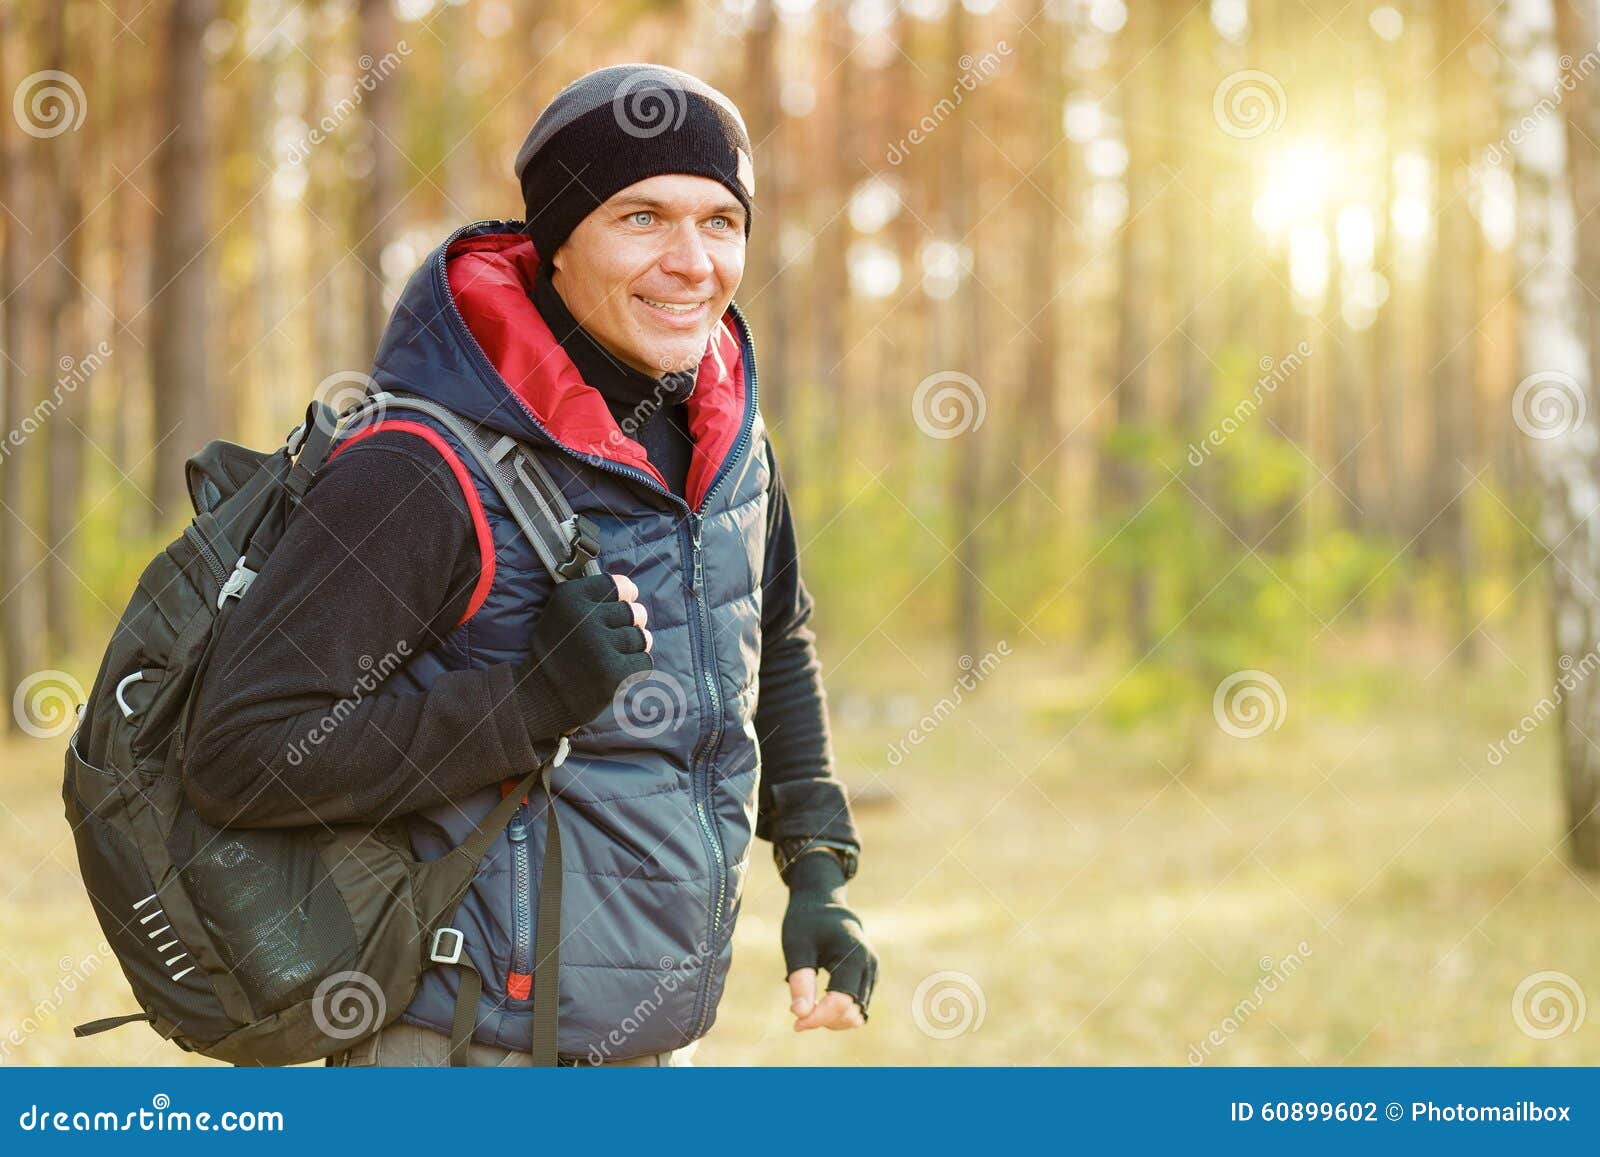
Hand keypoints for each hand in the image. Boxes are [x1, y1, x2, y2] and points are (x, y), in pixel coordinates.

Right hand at [521, 572, 651, 729]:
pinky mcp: (614, 674)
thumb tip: (631, 589)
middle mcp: (584, 618)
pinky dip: (634, 669)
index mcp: (570, 597)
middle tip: (613, 638)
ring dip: (633, 648)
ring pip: (642, 637)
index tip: (621, 603)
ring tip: (612, 657)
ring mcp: (600, 647)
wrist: (542, 696)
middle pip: (635, 611)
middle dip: (631, 624)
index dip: (626, 594)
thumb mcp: (560, 612)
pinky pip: (644, 662)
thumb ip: (592, 597)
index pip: (620, 584)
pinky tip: (614, 673)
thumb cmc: (557, 650)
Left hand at [781, 851, 876, 1031]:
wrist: (822, 903)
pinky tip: (818, 1002)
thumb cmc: (807, 923)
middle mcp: (869, 967)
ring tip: (807, 1004)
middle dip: (824, 1019)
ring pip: (857, 1014)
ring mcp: (872, 973)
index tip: (795, 1023)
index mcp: (854, 957)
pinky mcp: (868, 978)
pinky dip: (838, 1012)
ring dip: (832, 1018)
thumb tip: (800, 1014)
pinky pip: (857, 1006)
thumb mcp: (797, 948)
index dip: (818, 1017)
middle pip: (851, 1012)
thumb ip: (800, 981)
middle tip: (797, 1010)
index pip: (840, 1002)